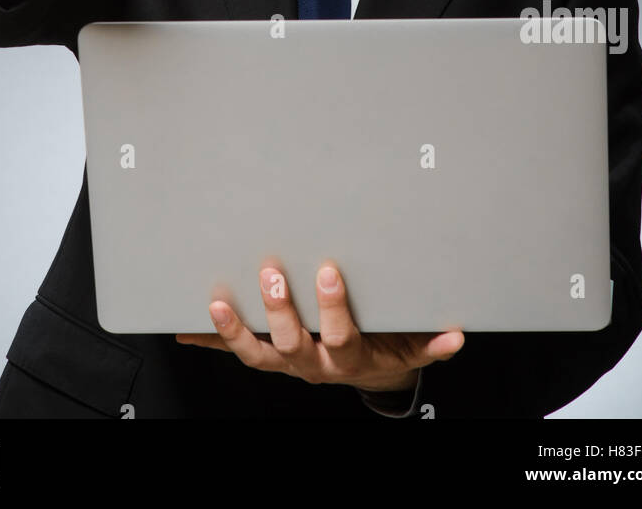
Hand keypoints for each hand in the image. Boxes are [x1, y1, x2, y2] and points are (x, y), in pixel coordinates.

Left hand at [175, 263, 463, 393]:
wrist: (365, 369)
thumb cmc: (384, 344)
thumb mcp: (409, 344)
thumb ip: (429, 341)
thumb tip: (456, 336)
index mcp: (348, 356)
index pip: (341, 335)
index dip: (333, 308)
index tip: (329, 271)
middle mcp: (312, 363)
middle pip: (291, 344)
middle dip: (280, 310)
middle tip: (272, 272)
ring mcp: (286, 361)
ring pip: (256, 354)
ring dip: (234, 330)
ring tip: (217, 301)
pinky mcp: (266, 355)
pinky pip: (234, 350)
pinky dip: (208, 340)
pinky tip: (184, 327)